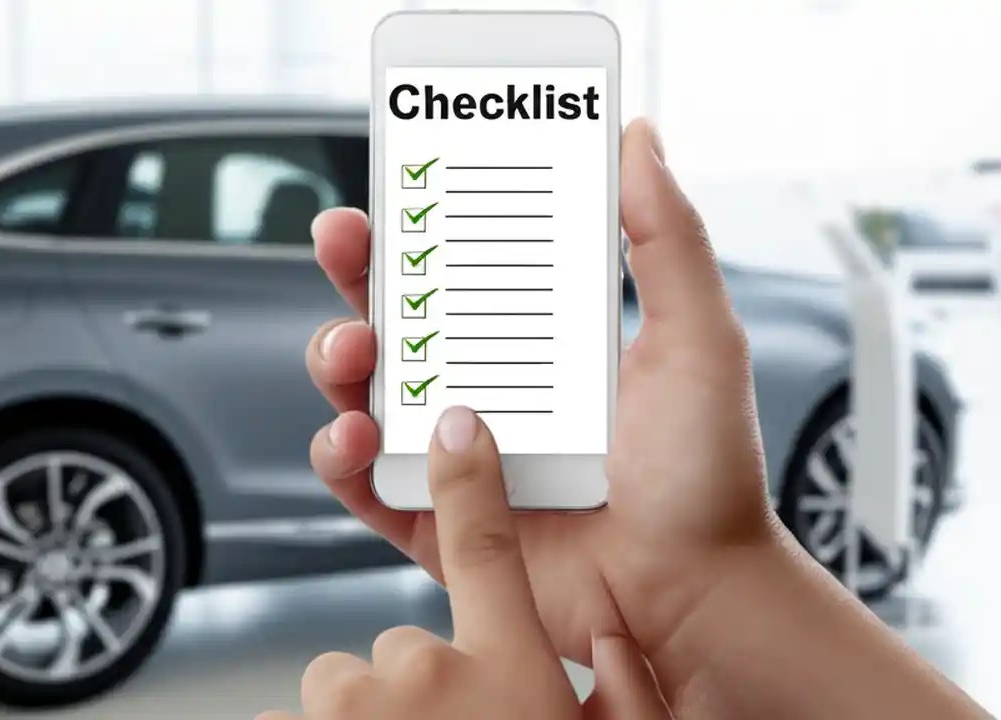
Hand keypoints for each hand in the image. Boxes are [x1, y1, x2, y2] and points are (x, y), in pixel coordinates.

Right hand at [304, 119, 775, 702]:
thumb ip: (668, 239)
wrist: (694, 592)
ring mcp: (455, 458)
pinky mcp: (436, 525)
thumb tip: (639, 138)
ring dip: (336, 360)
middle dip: (356, 279)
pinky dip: (340, 456)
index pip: (456, 272)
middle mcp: (487, 394)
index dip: (416, 228)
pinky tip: (356, 435)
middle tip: (346, 246)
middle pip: (395, 322)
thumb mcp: (698, 337)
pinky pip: (364, 486)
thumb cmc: (705, 475)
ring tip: (353, 352)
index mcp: (535, 346)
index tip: (393, 190)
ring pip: (363, 394)